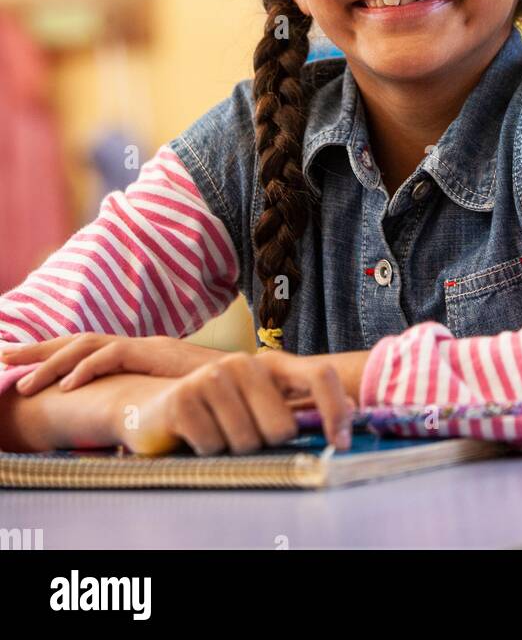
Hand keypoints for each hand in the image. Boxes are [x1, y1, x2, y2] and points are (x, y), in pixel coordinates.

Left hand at [2, 334, 232, 395]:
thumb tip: (124, 425)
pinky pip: (114, 353)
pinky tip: (67, 385)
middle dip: (37, 350)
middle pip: (77, 340)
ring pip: (87, 343)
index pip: (85, 348)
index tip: (20, 365)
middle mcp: (136, 344)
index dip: (52, 356)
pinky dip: (87, 367)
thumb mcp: (169, 398)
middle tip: (2, 359)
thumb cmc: (214, 393)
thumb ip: (146, 402)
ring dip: (52, 361)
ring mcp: (145, 345)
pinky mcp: (155, 351)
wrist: (252, 378)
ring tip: (23, 382)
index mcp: (135, 353)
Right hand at [116, 352, 356, 455]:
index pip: (319, 376)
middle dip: (267, 445)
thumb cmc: (219, 413)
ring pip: (247, 441)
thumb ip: (303, 407)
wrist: (155, 408)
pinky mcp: (184, 397)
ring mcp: (213, 377)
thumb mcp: (262, 408)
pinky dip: (207, 452)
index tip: (343, 443)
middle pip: (282, 427)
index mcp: (271, 364)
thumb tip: (355, 410)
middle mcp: (244, 363)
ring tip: (218, 436)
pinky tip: (195, 437)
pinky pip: (213, 446)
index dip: (336, 410)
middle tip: (245, 437)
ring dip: (233, 451)